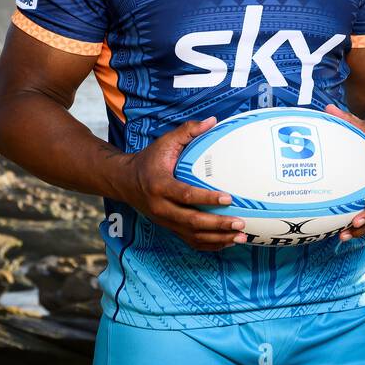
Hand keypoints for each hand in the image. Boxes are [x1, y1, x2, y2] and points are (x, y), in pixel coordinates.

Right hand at [120, 118, 247, 251]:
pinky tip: (227, 242)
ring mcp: (165, 221)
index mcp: (160, 185)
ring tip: (240, 236)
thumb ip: (188, 131)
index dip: (207, 199)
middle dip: (217, 224)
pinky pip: (190, 241)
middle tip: (240, 222)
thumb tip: (213, 120)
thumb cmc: (148, 160)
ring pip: (193, 235)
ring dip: (218, 238)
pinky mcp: (169, 228)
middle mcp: (161, 207)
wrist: (124, 181)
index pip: (186, 195)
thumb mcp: (165, 142)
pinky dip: (209, 244)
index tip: (228, 198)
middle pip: (192, 221)